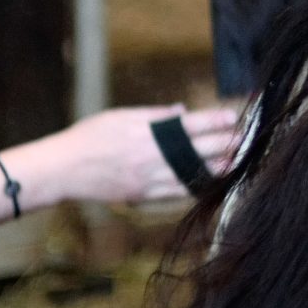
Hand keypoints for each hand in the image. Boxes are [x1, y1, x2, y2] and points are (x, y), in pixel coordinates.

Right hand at [0, 104, 240, 219]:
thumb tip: (182, 112)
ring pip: (191, 174)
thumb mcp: (121, 116)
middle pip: (198, 150)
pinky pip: (175, 192)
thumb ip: (154, 116)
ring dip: (216, 168)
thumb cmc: (89, 136)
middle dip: (224, 144)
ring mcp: (147, 178)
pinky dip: (195, 187)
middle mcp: (151, 155)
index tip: (235, 118)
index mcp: (147, 131)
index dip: (216, 122)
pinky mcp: (141, 195)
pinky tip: (210, 182)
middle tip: (244, 139)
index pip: (192, 125)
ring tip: (235, 162)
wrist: (62, 168)